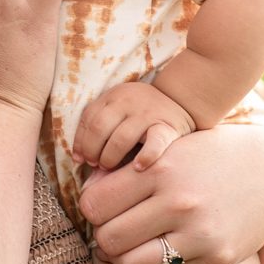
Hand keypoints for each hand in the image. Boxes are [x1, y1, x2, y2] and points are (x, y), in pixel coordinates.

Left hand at [73, 81, 194, 170]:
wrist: (184, 100)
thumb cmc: (144, 115)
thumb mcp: (121, 112)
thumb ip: (102, 129)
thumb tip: (79, 160)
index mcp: (114, 96)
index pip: (88, 119)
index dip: (80, 141)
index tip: (81, 159)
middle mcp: (129, 101)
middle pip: (99, 127)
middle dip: (92, 150)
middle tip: (95, 165)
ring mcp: (149, 113)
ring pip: (121, 138)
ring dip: (110, 156)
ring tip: (110, 167)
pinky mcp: (168, 127)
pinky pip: (154, 144)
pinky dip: (145, 157)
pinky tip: (138, 168)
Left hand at [79, 123, 263, 263]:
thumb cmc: (210, 157)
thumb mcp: (172, 149)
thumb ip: (129, 168)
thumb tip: (85, 193)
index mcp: (161, 168)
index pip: (96, 203)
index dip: (91, 208)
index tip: (100, 208)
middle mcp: (179, 201)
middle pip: (109, 236)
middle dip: (103, 237)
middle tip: (112, 232)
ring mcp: (199, 234)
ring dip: (119, 263)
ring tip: (124, 251)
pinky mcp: (215, 260)